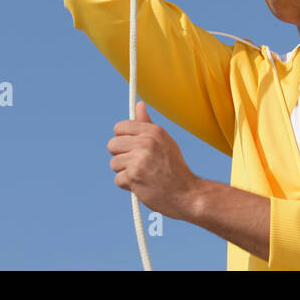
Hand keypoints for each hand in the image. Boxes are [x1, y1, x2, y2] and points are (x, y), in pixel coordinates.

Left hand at [107, 101, 199, 220]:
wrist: (187, 194)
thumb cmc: (174, 168)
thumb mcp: (164, 141)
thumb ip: (147, 124)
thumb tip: (139, 105)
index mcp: (153, 131)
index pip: (120, 127)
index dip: (122, 139)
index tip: (130, 147)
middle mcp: (146, 142)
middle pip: (112, 145)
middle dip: (120, 156)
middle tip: (135, 163)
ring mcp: (139, 159)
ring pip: (113, 163)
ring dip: (124, 172)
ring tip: (141, 175)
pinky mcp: (133, 176)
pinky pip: (117, 179)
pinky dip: (127, 185)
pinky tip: (142, 185)